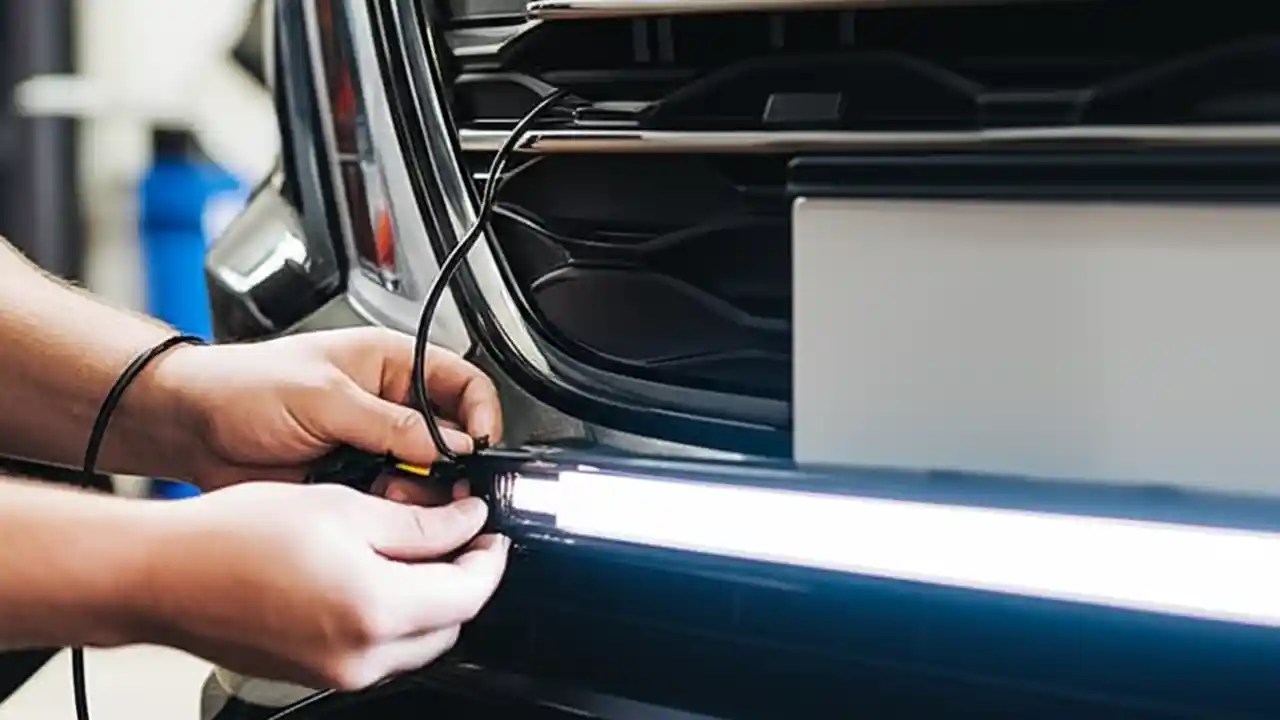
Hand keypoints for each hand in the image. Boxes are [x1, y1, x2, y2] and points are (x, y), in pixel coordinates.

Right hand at [137, 481, 507, 689]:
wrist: (163, 574)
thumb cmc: (235, 536)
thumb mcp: (345, 509)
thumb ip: (419, 524)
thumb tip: (467, 522)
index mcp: (377, 610)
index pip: (470, 594)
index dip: (490, 559)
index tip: (490, 532)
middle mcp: (362, 656)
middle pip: (449, 625)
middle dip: (463, 581)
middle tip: (459, 536)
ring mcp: (337, 672)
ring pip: (415, 643)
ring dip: (428, 601)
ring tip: (413, 550)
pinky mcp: (315, 673)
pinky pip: (376, 652)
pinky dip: (390, 617)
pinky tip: (373, 575)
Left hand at [153, 327, 502, 490]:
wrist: (190, 427)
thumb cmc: (244, 387)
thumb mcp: (325, 398)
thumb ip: (392, 424)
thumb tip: (452, 446)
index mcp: (391, 364)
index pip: (463, 384)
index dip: (482, 414)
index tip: (479, 446)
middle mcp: (390, 405)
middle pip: (452, 437)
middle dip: (450, 464)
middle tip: (436, 482)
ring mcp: (373, 445)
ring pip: (425, 476)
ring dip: (417, 491)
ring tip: (391, 493)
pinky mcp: (354, 480)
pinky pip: (392, 501)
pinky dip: (389, 510)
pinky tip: (369, 506)